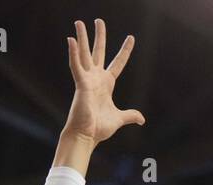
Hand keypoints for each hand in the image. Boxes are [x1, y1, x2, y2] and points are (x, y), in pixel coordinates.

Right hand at [63, 19, 143, 144]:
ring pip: (84, 54)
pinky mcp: (80, 84)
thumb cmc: (99, 128)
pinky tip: (70, 39)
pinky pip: (76, 66)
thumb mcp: (119, 119)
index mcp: (107, 84)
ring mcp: (87, 80)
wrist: (87, 136)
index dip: (125, 51)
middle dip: (99, 36)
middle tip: (98, 21)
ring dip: (82, 38)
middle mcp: (96, 78)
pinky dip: (73, 53)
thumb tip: (141, 119)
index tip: (131, 38)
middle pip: (98, 52)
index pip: (118, 63)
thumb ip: (130, 115)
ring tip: (79, 22)